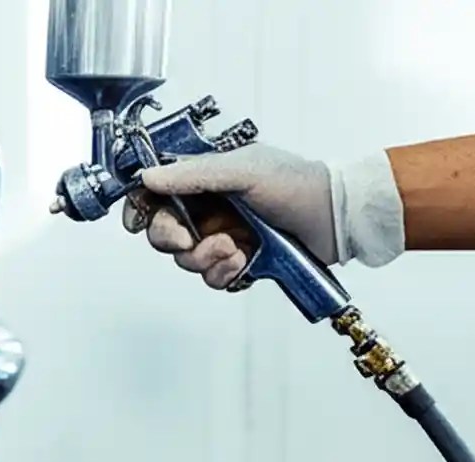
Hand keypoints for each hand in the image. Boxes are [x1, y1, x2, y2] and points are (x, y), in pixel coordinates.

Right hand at [121, 144, 338, 288]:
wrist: (335, 219)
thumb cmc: (298, 185)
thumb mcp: (243, 170)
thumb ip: (194, 175)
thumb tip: (149, 176)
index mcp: (205, 181)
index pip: (156, 194)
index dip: (141, 208)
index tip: (139, 221)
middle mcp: (209, 210)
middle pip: (162, 232)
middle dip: (170, 239)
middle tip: (186, 239)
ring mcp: (222, 238)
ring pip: (185, 260)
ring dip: (204, 258)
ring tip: (233, 248)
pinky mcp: (237, 263)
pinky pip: (211, 278)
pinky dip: (222, 273)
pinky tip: (242, 261)